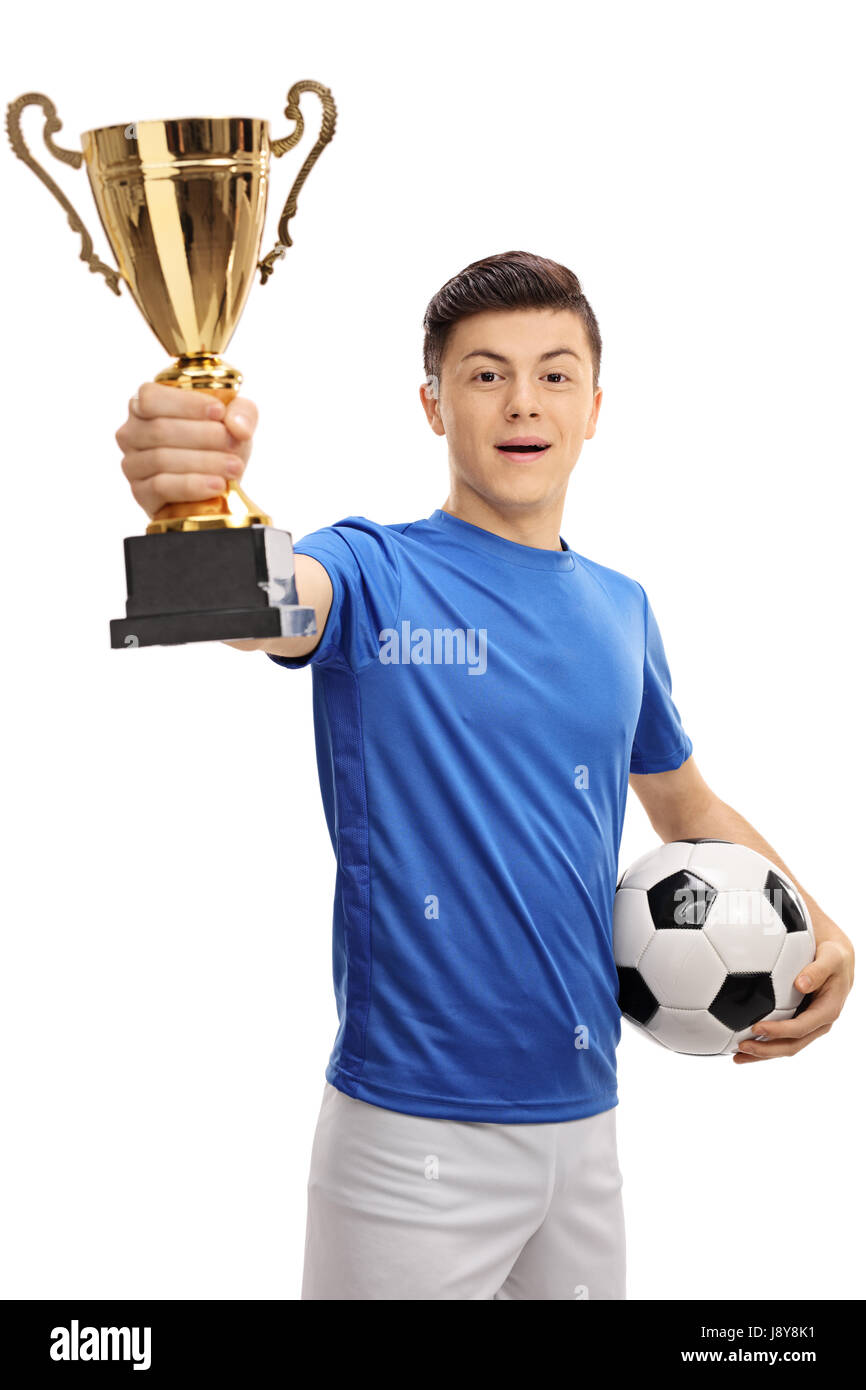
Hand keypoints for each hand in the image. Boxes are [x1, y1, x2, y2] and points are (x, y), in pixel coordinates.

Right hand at [115, 381, 258, 517]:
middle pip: (161, 430)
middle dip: (203, 436)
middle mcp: (131, 432)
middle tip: (234, 443)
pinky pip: (161, 487)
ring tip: (235, 467)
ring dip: (204, 462)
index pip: (151, 397)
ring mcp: (132, 464)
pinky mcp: (140, 492)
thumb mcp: (235, 422)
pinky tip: (217, 486)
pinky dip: (193, 485)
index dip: (185, 404)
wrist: (218, 486)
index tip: (219, 412)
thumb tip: (236, 426)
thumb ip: (242, 412)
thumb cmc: (218, 445)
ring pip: (162, 459)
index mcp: (145, 405)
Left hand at [733, 926, 854, 1062]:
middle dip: (766, 1050)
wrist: (837, 960)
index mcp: (827, 1012)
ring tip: (736, 1056)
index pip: (801, 1028)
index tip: (755, 1027)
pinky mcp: (798, 1022)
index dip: (779, 1031)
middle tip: (740, 1047)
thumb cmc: (834, 956)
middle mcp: (817, 1024)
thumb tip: (800, 984)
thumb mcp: (832, 958)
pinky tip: (741, 1045)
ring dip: (761, 1053)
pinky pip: (780, 1038)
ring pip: (784, 1047)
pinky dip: (762, 1044)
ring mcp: (808, 1026)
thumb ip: (818, 970)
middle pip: (791, 1045)